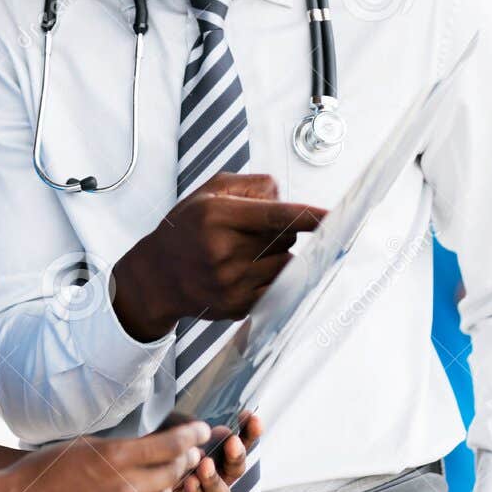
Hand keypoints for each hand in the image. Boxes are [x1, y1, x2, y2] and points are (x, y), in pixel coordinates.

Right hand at [0, 422, 209, 491]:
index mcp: (114, 458)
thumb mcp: (86, 445)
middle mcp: (122, 489)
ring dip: (167, 488)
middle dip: (184, 460)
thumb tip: (158, 444)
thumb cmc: (45, 471)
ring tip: (161, 478)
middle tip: (187, 453)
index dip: (192, 436)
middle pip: (173, 472)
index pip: (171, 445)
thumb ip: (123, 446)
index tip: (202, 431)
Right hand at [112, 173, 325, 340]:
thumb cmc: (185, 230)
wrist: (157, 276)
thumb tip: (286, 199)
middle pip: (286, 238)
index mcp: (217, 216)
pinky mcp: (237, 306)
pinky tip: (246, 272)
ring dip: (276, 255)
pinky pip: (277, 288)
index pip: (276, 214)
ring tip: (245, 253)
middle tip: (251, 231)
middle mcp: (223, 251)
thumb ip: (252, 186)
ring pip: (286, 263)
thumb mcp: (208, 192)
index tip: (334, 216)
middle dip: (280, 230)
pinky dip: (271, 277)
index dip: (309, 215)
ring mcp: (231, 282)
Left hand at [158, 413, 263, 491]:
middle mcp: (207, 483)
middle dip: (237, 455)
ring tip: (203, 466)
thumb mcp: (158, 442)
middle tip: (233, 444)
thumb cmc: (136, 470)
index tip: (249, 419)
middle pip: (234, 469)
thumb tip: (204, 427)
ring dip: (215, 478)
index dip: (245, 433)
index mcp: (205, 459)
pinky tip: (191, 485)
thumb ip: (180, 433)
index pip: (231, 445)